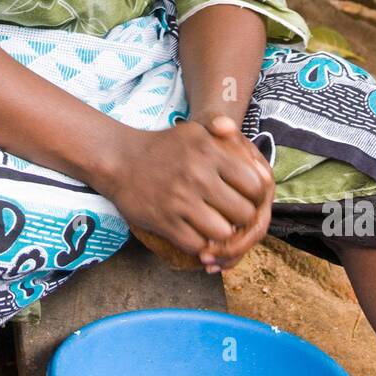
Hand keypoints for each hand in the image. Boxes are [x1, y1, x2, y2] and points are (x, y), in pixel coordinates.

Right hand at [102, 118, 272, 271]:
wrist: (119, 160)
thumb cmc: (163, 147)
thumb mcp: (193, 131)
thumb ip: (220, 130)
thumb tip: (239, 140)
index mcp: (210, 152)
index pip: (255, 186)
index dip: (254, 196)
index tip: (244, 197)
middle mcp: (198, 176)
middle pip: (244, 214)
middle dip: (240, 218)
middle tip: (230, 215)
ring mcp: (181, 201)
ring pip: (223, 233)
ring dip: (221, 233)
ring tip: (214, 225)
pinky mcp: (165, 221)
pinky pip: (197, 245)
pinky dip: (200, 244)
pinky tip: (195, 233)